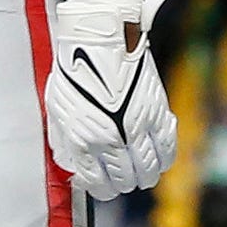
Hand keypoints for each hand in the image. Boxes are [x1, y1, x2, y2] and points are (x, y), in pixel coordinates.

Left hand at [47, 0, 176, 198]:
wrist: (98, 38)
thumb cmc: (72, 70)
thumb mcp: (58, 107)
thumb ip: (65, 139)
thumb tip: (72, 164)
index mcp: (84, 137)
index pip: (96, 181)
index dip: (98, 188)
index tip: (98, 187)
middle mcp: (113, 137)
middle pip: (125, 179)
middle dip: (120, 185)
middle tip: (117, 183)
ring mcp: (138, 127)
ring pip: (150, 170)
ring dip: (143, 177)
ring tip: (137, 175)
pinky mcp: (158, 114)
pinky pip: (168, 149)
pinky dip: (163, 159)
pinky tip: (156, 160)